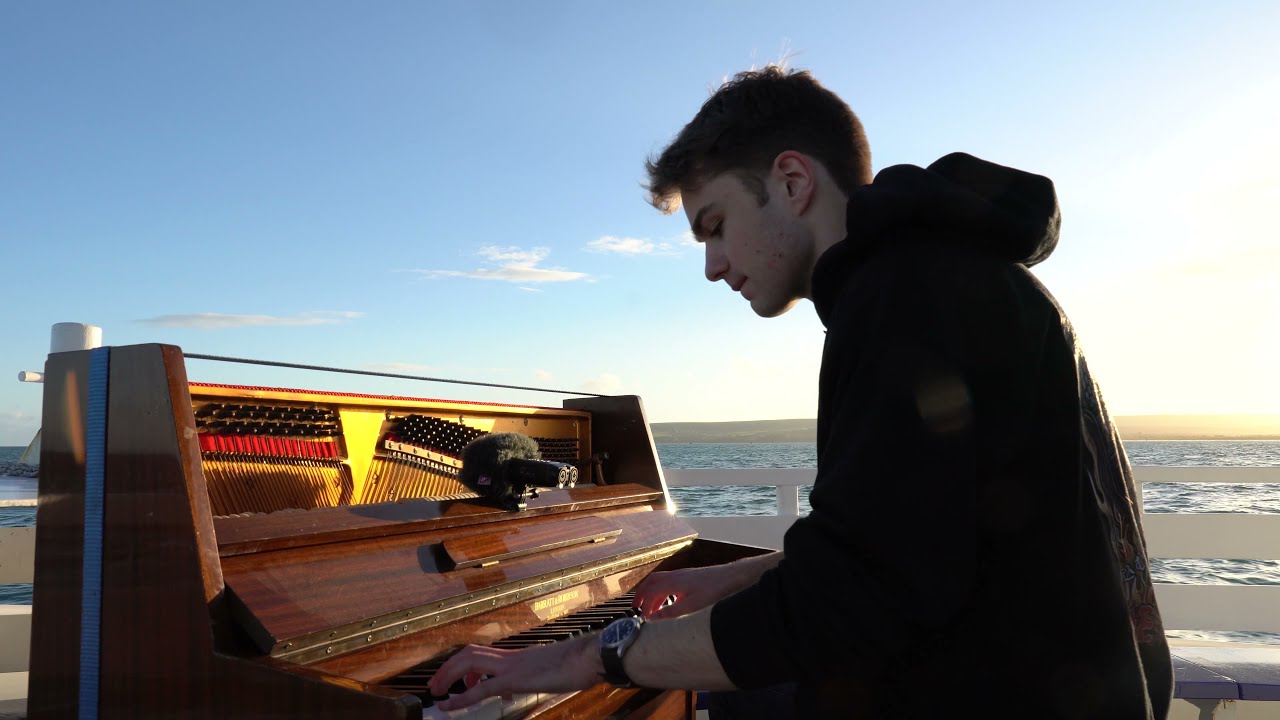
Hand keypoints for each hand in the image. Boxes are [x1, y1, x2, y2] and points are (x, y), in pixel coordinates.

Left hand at [426, 634, 601, 710]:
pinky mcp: (515, 678)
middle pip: (469, 653)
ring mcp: (512, 666)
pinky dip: (461, 697)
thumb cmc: (578, 665)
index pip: (483, 653)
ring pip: (469, 662)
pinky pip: (481, 687)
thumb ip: (533, 677)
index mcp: (518, 656)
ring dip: (448, 676)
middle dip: (448, 668)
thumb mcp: (549, 672)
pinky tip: (449, 707)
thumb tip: (524, 685)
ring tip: (436, 693)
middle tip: (435, 685)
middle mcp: (511, 657)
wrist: (591, 657)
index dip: (464, 664)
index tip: (456, 679)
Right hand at [632, 564, 740, 620]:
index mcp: (673, 582)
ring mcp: (684, 575)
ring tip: (652, 607)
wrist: (732, 577)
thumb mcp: (692, 606)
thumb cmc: (714, 590)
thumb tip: (653, 619)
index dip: (645, 605)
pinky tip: (672, 602)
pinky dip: (664, 591)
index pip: (651, 592)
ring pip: (661, 581)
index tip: (644, 618)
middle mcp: (676, 576)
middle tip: (636, 606)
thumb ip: (672, 612)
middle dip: (642, 593)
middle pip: (652, 582)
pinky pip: (671, 582)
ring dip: (653, 593)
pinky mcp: (691, 577)